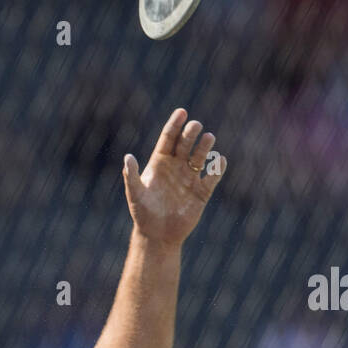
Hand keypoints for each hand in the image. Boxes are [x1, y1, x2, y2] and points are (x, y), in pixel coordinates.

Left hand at [123, 107, 226, 248]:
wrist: (157, 236)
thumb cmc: (143, 214)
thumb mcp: (135, 195)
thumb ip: (131, 176)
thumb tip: (128, 157)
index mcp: (160, 163)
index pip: (168, 139)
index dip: (175, 125)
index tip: (182, 112)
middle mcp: (176, 167)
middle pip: (185, 144)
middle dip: (190, 134)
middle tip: (195, 126)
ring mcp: (189, 178)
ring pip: (200, 157)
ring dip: (205, 147)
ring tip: (209, 138)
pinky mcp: (201, 193)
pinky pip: (212, 178)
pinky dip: (217, 170)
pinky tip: (220, 161)